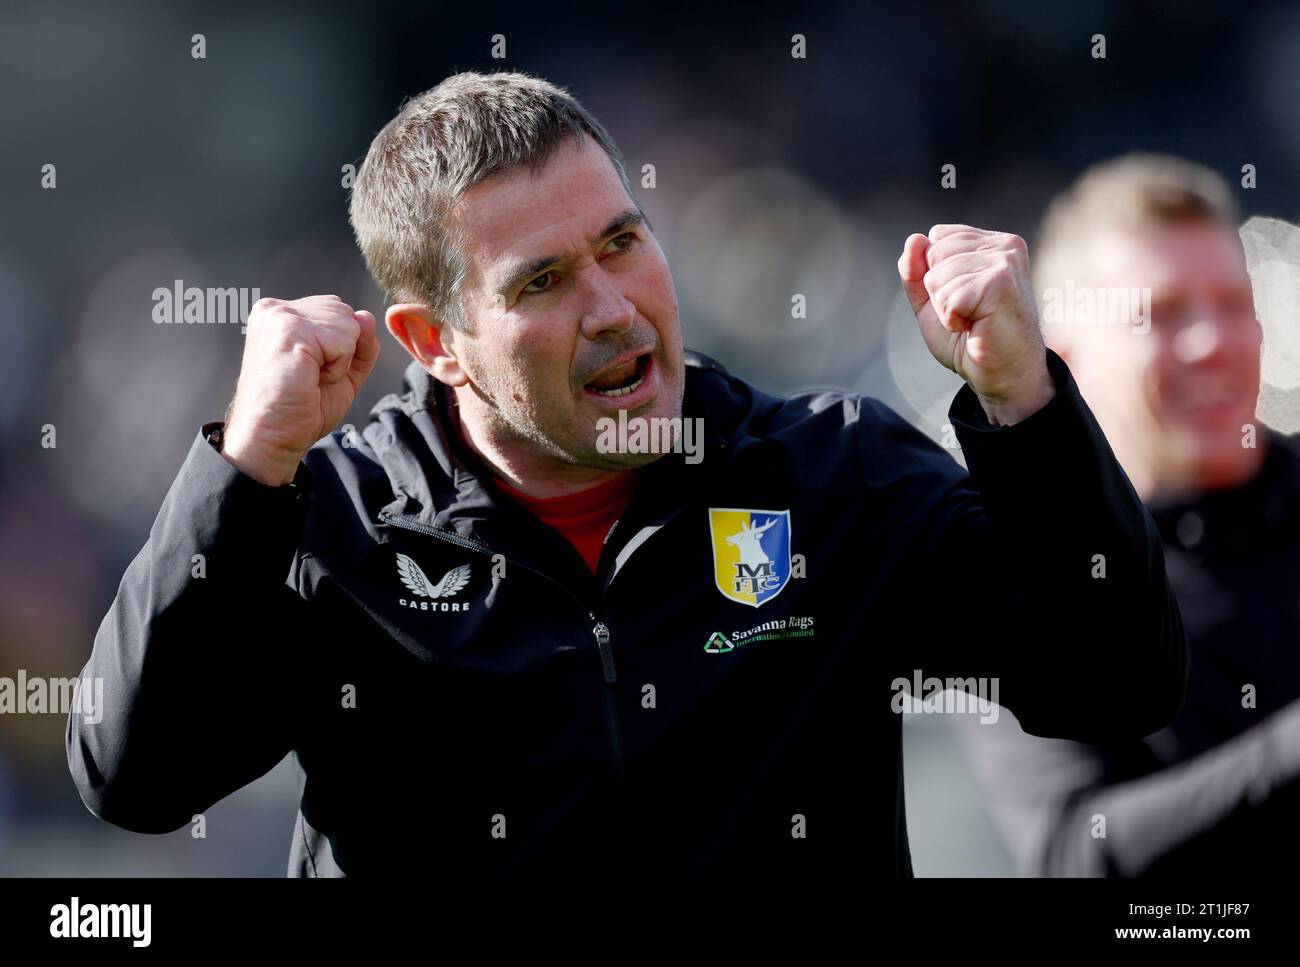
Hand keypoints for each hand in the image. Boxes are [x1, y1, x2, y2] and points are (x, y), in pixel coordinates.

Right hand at [221, 295, 379, 485]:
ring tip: (309, 378)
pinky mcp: (290, 329)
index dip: (340, 348)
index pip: (339, 311)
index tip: (310, 372)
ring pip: (349, 325)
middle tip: (310, 377)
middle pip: (347, 314)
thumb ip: (359, 343)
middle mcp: (276, 308)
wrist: (271, 439)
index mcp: (282, 314)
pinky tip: (310, 380)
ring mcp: (281, 316)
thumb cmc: (299, 410)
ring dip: (340, 361)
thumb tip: (366, 316)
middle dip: (341, 352)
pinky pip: (345, 342)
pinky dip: (338, 369)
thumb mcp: (341, 370)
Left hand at [898, 225, 1053, 425]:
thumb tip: (913, 241)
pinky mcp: (1001, 283)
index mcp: (991, 243)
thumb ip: (916, 272)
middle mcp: (1003, 246)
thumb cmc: (971, 339)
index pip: (937, 237)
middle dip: (939, 291)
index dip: (935, 275)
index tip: (962, 297)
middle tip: (969, 312)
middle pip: (934, 254)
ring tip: (974, 320)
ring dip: (946, 308)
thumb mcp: (932, 301)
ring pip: (937, 277)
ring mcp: (1005, 262)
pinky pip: (947, 298)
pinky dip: (953, 320)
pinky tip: (976, 326)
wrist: (1003, 375)